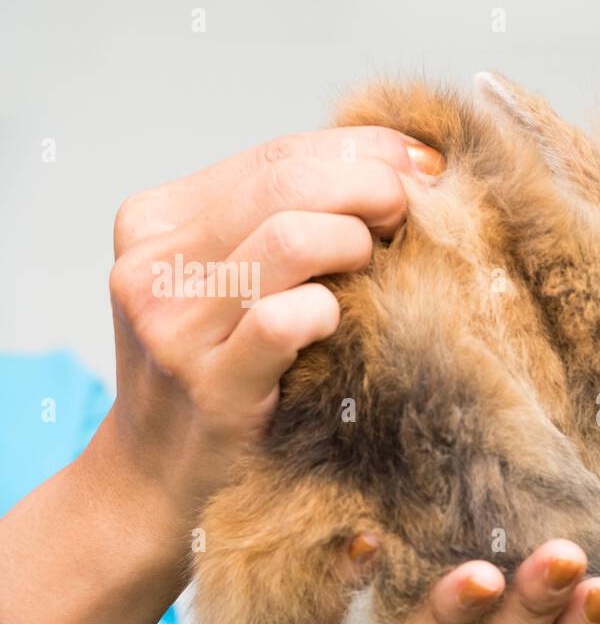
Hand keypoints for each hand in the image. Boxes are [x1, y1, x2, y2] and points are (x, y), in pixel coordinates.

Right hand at [100, 127, 445, 526]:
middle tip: (412, 214)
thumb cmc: (216, 368)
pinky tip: (337, 322)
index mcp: (156, 220)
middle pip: (288, 183)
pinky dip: (328, 311)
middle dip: (372, 186)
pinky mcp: (208, 382)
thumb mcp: (228, 281)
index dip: (362, 150)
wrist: (156, 474)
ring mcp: (174, 325)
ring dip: (355, 243)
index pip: (276, 154)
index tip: (423, 163)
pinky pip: (285, 320)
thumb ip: (282, 220)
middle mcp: (153, 264)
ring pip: (290, 237)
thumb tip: (396, 165)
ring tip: (373, 268)